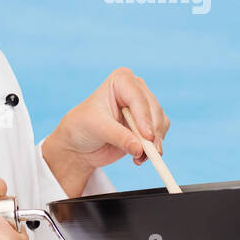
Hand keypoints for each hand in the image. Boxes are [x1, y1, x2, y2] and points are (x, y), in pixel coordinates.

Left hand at [41, 67, 170, 195]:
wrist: (79, 143)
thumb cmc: (82, 127)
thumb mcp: (98, 129)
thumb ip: (119, 137)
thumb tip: (139, 149)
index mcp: (121, 81)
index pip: (138, 96)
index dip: (144, 117)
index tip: (147, 137)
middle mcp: (136, 90)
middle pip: (153, 109)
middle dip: (153, 132)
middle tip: (149, 152)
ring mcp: (143, 107)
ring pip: (160, 122)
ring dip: (154, 143)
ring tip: (139, 158)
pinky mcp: (148, 124)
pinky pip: (160, 135)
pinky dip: (154, 148)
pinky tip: (139, 157)